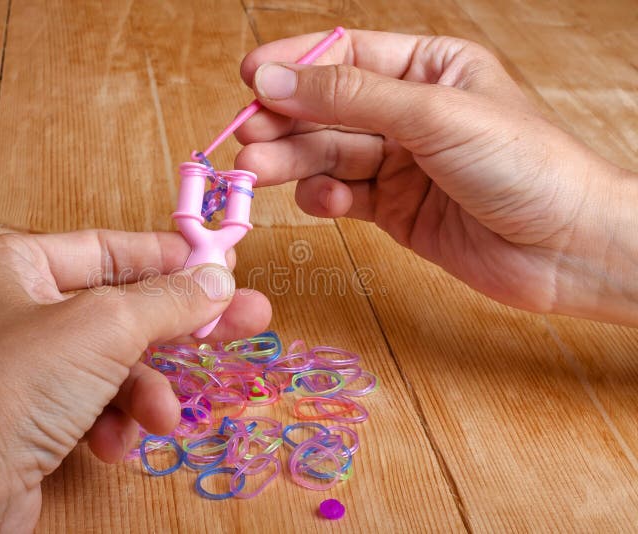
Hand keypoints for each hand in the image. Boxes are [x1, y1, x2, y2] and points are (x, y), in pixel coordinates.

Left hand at [0, 230, 270, 531]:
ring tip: (162, 417)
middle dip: (179, 325)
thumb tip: (221, 280)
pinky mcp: (32, 412)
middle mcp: (15, 307)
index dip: (167, 257)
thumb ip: (169, 300)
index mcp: (13, 264)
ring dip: (143, 391)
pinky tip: (111, 444)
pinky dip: (111, 420)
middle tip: (246, 320)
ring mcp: (22, 363)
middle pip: (120, 306)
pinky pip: (92, 400)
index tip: (220, 265)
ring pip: (112, 362)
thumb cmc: (17, 384)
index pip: (107, 248)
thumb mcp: (105, 327)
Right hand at [235, 30, 637, 324]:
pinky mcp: (395, 209)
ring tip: (255, 175)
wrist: (569, 250)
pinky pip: (344, 196)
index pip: (345, 54)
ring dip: (292, 165)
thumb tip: (273, 79)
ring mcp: (401, 163)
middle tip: (244, 141)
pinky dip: (325, 199)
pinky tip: (322, 204)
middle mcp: (409, 113)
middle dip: (284, 124)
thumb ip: (349, 97)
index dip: (294, 65)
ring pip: (328, 155)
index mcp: (428, 69)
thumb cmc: (523, 165)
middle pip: (327, 110)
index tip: (248, 78)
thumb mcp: (432, 116)